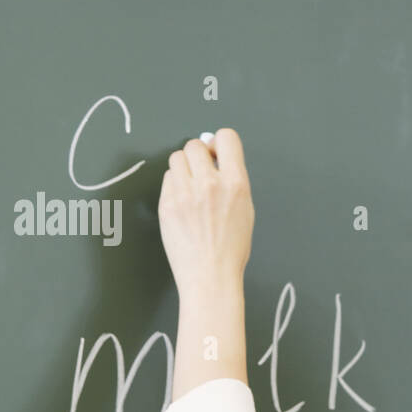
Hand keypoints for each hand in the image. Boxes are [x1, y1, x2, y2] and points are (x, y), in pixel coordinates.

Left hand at [158, 127, 254, 294]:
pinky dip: (174, 185)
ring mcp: (185, 193)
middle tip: (202, 172)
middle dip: (199, 155)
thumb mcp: (245, 210)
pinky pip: (167, 179)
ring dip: (184, 167)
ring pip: (177, 158)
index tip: (217, 154)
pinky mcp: (166, 203)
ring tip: (191, 188)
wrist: (210, 275)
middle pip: (195, 144)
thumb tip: (217, 156)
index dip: (220, 143)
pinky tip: (182, 203)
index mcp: (236, 184)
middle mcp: (210, 184)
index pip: (226, 137)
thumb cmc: (231, 248)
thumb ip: (232, 180)